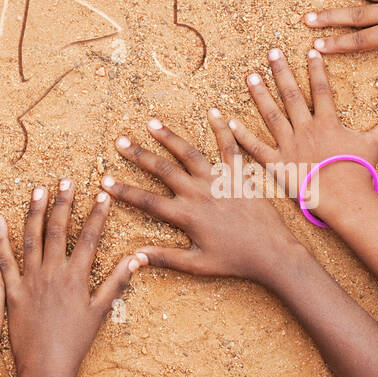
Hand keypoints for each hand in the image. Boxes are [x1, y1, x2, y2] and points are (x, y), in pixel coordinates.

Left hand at [0, 181, 140, 376]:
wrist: (46, 366)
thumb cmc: (75, 342)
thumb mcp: (100, 312)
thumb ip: (116, 282)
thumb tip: (138, 258)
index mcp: (76, 278)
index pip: (89, 238)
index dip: (97, 215)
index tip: (102, 194)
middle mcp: (53, 273)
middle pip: (58, 230)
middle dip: (63, 203)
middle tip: (66, 180)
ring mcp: (30, 280)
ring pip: (31, 239)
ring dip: (34, 212)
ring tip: (39, 190)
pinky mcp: (12, 291)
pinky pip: (3, 262)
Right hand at [101, 115, 302, 284]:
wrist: (273, 252)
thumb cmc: (236, 261)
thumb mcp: (198, 264)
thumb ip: (166, 258)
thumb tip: (134, 256)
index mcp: (187, 215)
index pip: (147, 201)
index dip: (123, 190)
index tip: (104, 180)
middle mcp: (198, 193)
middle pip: (162, 169)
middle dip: (138, 154)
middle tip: (120, 141)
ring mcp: (218, 180)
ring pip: (188, 153)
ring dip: (169, 137)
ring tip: (151, 122)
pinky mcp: (239, 174)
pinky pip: (229, 147)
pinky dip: (222, 129)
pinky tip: (214, 112)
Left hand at [225, 47, 377, 223]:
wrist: (346, 200)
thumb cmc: (360, 173)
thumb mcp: (375, 146)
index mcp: (328, 123)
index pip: (322, 90)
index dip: (316, 70)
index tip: (309, 51)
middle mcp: (306, 129)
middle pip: (292, 95)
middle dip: (282, 72)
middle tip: (271, 52)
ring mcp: (289, 145)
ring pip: (271, 115)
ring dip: (260, 95)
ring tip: (250, 76)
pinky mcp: (277, 163)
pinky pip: (256, 148)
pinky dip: (242, 135)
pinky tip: (228, 121)